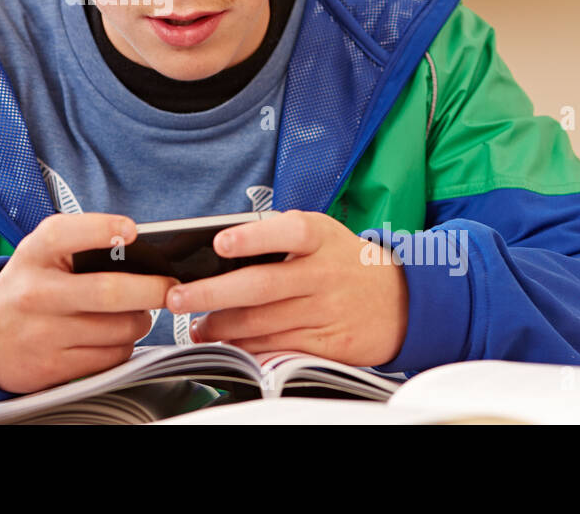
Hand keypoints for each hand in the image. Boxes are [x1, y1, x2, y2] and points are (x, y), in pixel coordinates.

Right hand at [0, 213, 178, 394]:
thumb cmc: (30, 286)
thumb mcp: (42, 255)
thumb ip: (81, 244)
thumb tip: (139, 249)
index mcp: (33, 255)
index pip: (65, 234)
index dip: (102, 229)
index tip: (132, 231)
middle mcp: (34, 294)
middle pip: (108, 292)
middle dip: (151, 289)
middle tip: (169, 286)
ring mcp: (43, 334)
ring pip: (118, 329)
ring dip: (140, 320)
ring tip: (136, 311)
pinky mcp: (53, 367)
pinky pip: (111, 356)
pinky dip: (124, 345)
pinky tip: (114, 335)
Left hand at [164, 210, 408, 366]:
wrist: (401, 300)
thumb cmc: (343, 261)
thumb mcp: (321, 235)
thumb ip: (277, 238)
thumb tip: (220, 251)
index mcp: (320, 237)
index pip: (287, 231)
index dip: (253, 238)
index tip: (221, 242)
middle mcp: (324, 273)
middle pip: (262, 286)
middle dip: (213, 293)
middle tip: (178, 298)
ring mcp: (327, 310)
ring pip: (264, 322)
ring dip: (222, 327)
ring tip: (198, 326)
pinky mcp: (330, 343)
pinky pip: (280, 347)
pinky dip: (249, 347)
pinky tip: (230, 343)